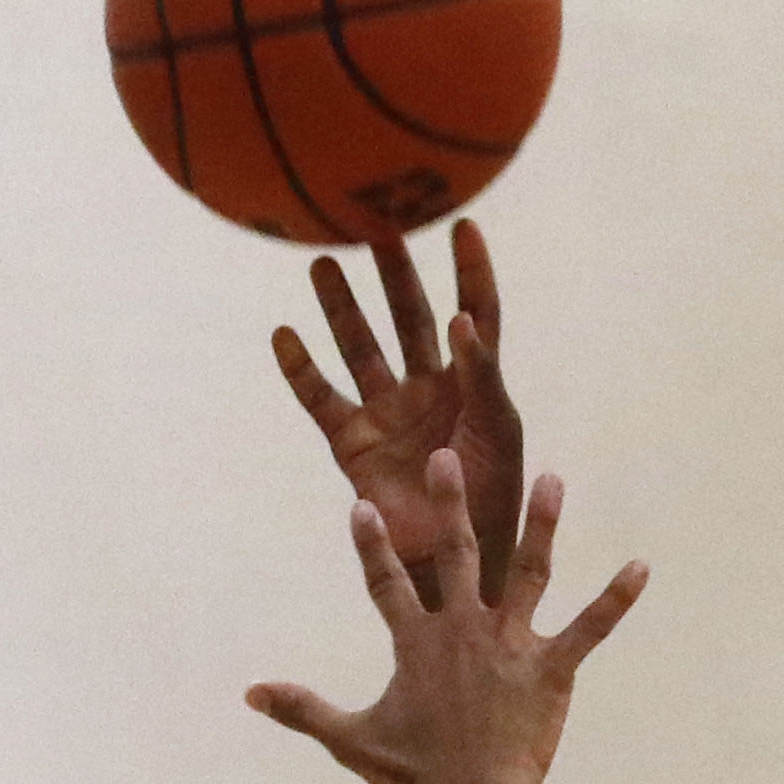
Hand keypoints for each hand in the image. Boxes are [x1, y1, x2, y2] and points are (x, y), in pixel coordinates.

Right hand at [248, 448, 644, 783]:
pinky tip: (642, 568)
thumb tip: (249, 693)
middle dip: (450, 503)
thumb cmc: (412, 775)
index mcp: (415, 643)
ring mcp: (511, 645)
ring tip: (552, 478)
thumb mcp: (350, 739)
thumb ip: (301, 708)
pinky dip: (616, 599)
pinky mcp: (552, 670)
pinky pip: (589, 628)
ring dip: (543, 523)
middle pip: (458, 553)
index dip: (371, 544)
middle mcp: (463, 629)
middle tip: (447, 457)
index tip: (362, 505)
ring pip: (529, 572)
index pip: (386, 582)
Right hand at [271, 220, 522, 607]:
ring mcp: (388, 413)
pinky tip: (284, 336)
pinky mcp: (353, 444)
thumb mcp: (498, 429)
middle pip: (410, 317)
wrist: (455, 561)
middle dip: (394, 274)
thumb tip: (459, 318)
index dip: (471, 271)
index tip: (462, 223)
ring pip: (361, 347)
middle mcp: (428, 389)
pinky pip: (321, 399)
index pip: (475, 314)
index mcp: (474, 383)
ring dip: (343, 308)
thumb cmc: (492, 499)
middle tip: (376, 226)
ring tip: (322, 264)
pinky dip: (301, 369)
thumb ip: (482, 374)